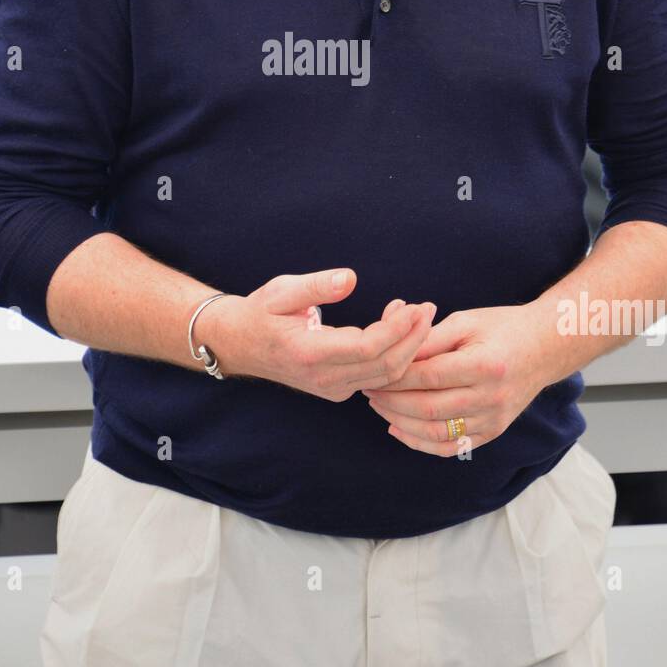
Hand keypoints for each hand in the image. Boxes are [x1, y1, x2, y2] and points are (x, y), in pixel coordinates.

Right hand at [201, 268, 436, 401]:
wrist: (239, 344)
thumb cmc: (261, 312)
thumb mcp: (282, 291)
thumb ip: (316, 286)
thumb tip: (350, 278)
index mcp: (311, 353)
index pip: (368, 349)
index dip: (397, 329)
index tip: (413, 306)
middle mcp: (325, 378)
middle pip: (385, 367)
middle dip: (413, 338)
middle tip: (428, 308)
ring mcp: (332, 388)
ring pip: (386, 377)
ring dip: (408, 347)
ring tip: (418, 314)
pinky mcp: (338, 388)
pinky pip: (377, 378)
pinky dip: (395, 355)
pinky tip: (398, 327)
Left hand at [361, 303, 557, 456]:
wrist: (545, 347)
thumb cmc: (502, 327)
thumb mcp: (465, 321)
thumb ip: (429, 337)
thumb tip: (393, 350)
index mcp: (484, 365)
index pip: (427, 376)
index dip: (395, 376)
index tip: (372, 370)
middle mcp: (491, 397)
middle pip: (428, 408)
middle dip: (391, 401)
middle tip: (367, 388)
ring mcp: (494, 419)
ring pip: (436, 432)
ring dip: (400, 422)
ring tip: (378, 406)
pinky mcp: (493, 432)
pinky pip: (451, 447)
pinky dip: (421, 443)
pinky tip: (399, 429)